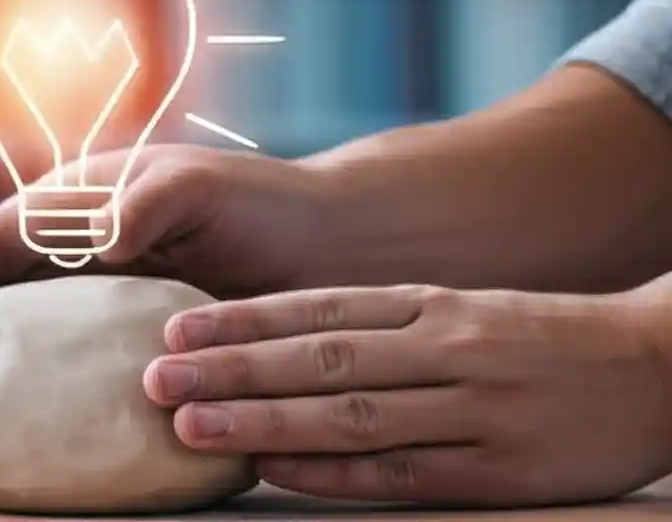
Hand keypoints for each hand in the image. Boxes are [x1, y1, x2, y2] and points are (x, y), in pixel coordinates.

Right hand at [0, 144, 333, 428]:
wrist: (337, 249)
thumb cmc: (265, 207)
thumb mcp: (196, 189)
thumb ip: (139, 205)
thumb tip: (93, 238)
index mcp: (73, 208)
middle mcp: (70, 258)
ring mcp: (95, 306)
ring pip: (6, 348)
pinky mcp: (128, 347)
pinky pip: (58, 381)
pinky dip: (18, 409)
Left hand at [144, 280, 671, 504]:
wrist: (656, 366)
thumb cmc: (538, 338)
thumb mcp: (461, 307)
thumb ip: (381, 319)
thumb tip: (283, 338)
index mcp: (431, 302)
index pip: (317, 308)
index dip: (240, 320)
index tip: (173, 327)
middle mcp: (443, 346)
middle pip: (319, 359)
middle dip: (231, 368)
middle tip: (155, 378)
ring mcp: (473, 408)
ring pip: (350, 415)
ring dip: (264, 419)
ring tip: (192, 425)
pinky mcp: (501, 470)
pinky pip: (401, 470)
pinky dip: (332, 473)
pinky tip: (275, 470)